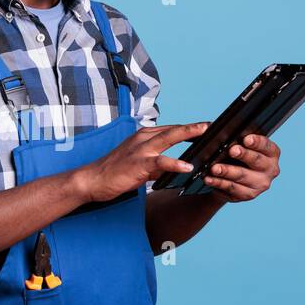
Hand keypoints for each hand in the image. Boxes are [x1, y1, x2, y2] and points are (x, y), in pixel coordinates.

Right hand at [72, 122, 209, 203]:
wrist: (93, 180)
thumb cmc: (115, 173)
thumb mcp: (140, 165)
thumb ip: (157, 164)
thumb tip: (175, 168)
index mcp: (143, 137)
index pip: (171, 130)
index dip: (189, 129)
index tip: (206, 128)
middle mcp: (143, 138)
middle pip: (174, 129)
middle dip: (194, 126)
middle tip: (212, 125)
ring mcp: (140, 150)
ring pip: (169, 138)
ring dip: (188, 134)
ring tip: (205, 133)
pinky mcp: (138, 163)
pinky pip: (160, 162)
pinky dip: (175, 164)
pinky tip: (187, 168)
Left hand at [204, 133, 280, 202]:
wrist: (233, 178)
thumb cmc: (238, 156)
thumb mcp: (240, 144)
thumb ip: (236, 137)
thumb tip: (218, 132)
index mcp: (272, 153)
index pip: (267, 146)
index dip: (257, 142)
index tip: (246, 139)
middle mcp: (270, 169)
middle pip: (256, 161)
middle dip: (243, 155)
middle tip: (232, 150)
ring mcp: (260, 184)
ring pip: (242, 176)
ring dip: (227, 171)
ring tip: (214, 168)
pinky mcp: (248, 195)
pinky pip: (231, 188)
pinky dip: (218, 183)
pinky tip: (209, 179)